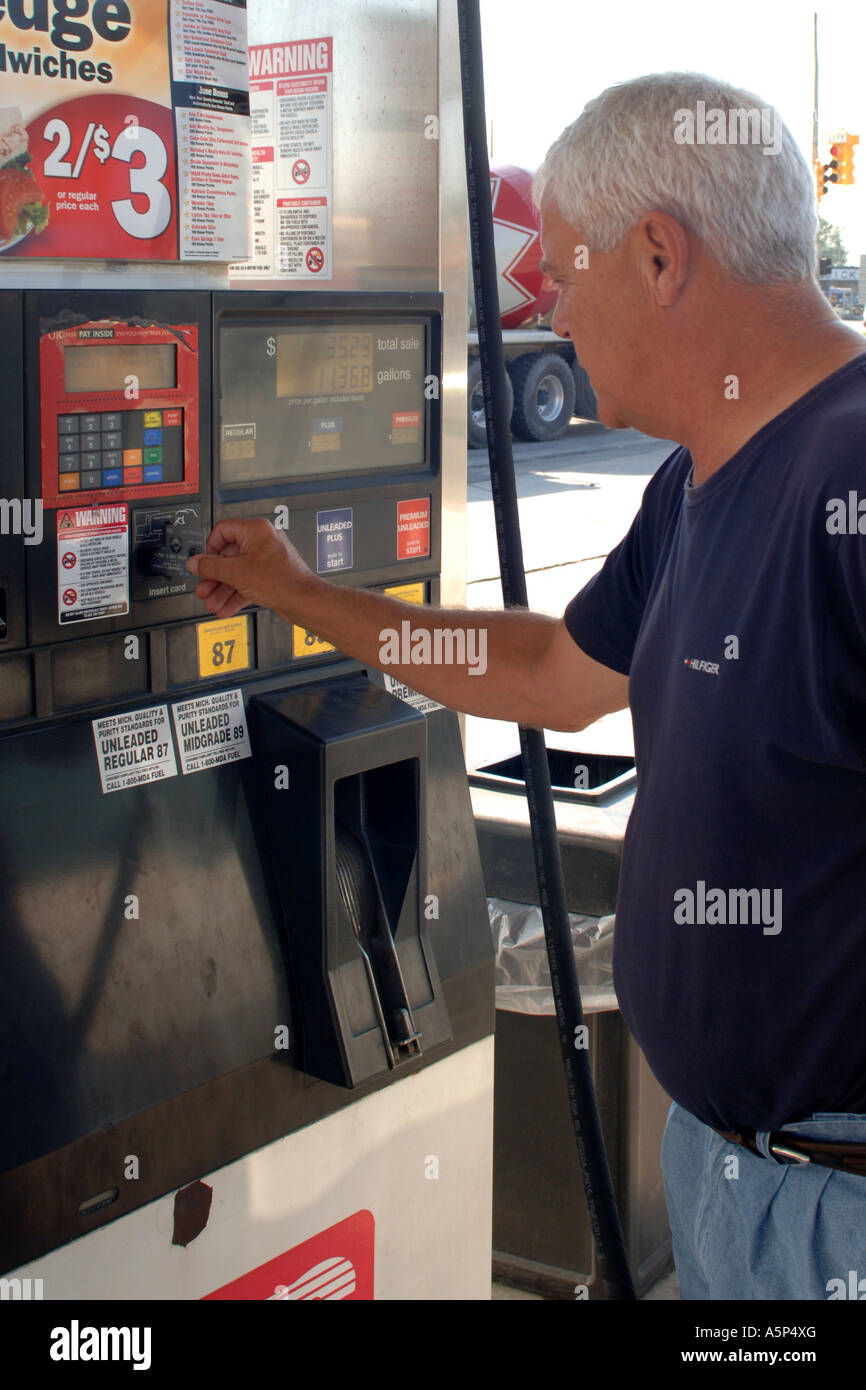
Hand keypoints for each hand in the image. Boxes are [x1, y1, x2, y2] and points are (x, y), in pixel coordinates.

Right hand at [186, 518, 314, 618]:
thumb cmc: (282, 581)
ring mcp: (267, 560)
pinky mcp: (270, 577)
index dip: (209, 548)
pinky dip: (236, 595)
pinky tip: (225, 607)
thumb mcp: (236, 573)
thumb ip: (211, 567)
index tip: (203, 562)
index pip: (222, 530)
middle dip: (214, 576)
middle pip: (228, 556)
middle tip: (203, 587)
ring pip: (237, 573)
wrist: (304, 602)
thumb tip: (195, 563)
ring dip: (222, 589)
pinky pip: (247, 583)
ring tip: (212, 602)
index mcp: (256, 530)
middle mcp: (263, 542)